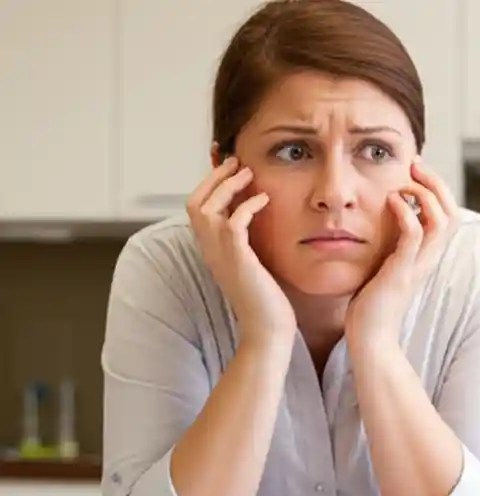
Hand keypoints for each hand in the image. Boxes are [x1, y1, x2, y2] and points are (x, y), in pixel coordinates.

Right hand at [187, 156, 295, 347]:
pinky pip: (234, 222)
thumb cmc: (266, 302)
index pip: (198, 210)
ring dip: (227, 186)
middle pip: (195, 202)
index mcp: (212, 251)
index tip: (228, 168)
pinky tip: (264, 200)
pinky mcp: (239, 260)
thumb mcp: (253, 266)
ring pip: (208, 208)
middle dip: (213, 178)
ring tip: (248, 172)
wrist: (267, 331)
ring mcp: (221, 255)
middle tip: (236, 162)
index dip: (209, 186)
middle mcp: (210, 251)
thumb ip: (249, 246)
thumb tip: (258, 226)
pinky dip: (247, 206)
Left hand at [345, 161, 458, 349]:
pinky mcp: (402, 272)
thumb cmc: (371, 307)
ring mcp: (418, 266)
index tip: (414, 172)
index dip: (436, 189)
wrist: (369, 339)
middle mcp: (428, 259)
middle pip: (453, 213)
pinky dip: (407, 213)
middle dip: (437, 183)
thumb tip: (377, 226)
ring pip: (442, 221)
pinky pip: (415, 235)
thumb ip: (388, 247)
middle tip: (415, 165)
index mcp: (426, 257)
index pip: (447, 216)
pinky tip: (392, 201)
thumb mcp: (383, 268)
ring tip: (406, 181)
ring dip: (426, 194)